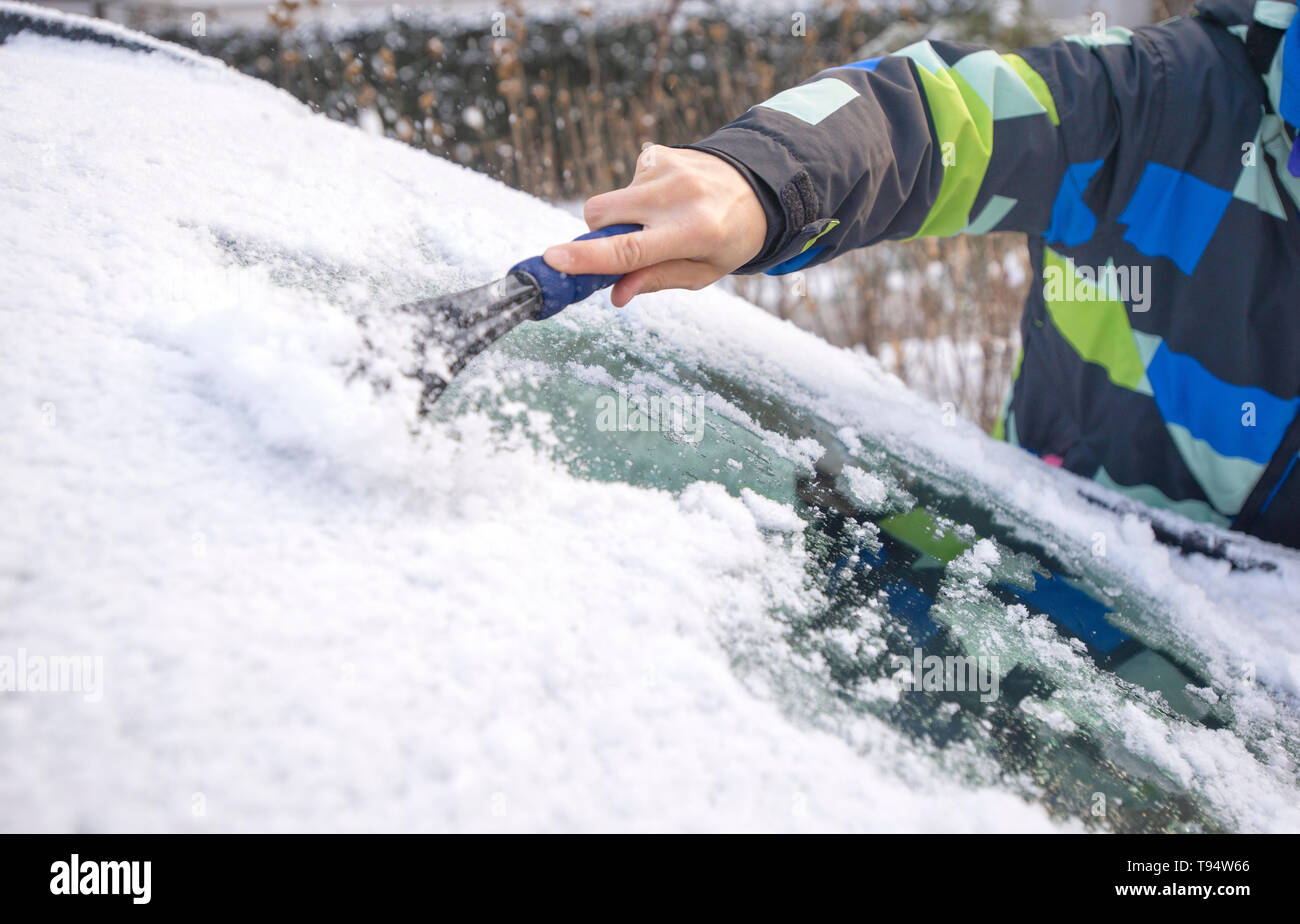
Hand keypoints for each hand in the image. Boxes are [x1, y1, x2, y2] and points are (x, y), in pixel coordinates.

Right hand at [542, 145, 766, 306]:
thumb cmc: (727, 239)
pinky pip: (625, 183)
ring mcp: (666, 169)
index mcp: (693, 233)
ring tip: (662, 219)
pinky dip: (636, 197)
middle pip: (601, 215)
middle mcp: (677, 196)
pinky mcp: (657, 153)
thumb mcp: (703, 272)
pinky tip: (667, 199)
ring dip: (623, 216)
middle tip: (623, 247)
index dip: (588, 257)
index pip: (630, 248)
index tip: (554, 260)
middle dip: (596, 235)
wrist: (758, 186)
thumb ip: (657, 280)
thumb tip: (615, 293)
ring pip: (610, 200)